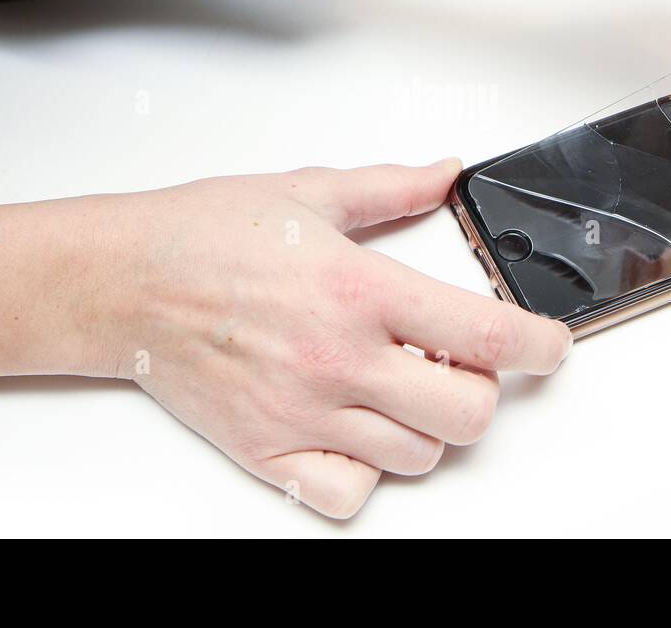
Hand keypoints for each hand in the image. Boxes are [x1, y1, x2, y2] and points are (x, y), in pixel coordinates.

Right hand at [0, 159, 572, 517]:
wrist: (122, 281)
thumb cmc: (203, 235)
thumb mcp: (308, 191)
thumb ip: (392, 187)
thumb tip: (446, 174)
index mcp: (359, 289)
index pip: (484, 335)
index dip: (538, 346)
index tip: (548, 346)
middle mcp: (338, 359)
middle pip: (466, 414)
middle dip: (482, 391)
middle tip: (458, 362)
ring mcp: (303, 413)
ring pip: (417, 456)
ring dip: (427, 426)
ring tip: (398, 386)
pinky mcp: (267, 449)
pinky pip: (347, 494)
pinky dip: (366, 472)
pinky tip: (354, 430)